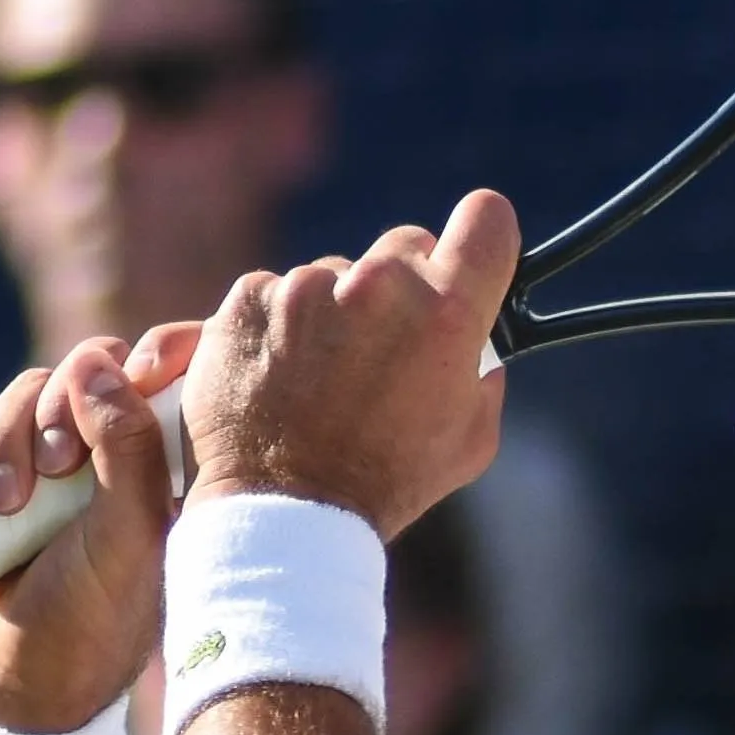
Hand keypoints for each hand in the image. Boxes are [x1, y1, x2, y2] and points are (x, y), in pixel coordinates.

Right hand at [0, 333, 186, 733]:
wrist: (9, 680)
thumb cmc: (88, 615)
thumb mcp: (127, 534)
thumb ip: (127, 447)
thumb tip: (98, 362)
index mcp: (160, 468)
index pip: (156, 376)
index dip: (138, 362)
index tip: (118, 385)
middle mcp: (106, 457)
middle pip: (80, 373)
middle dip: (54, 412)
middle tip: (52, 472)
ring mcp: (43, 462)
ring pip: (19, 393)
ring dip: (1, 440)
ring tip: (3, 506)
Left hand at [181, 189, 518, 537]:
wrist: (285, 514)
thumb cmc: (388, 484)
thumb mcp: (471, 439)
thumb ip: (483, 373)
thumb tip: (478, 342)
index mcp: (448, 313)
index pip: (487, 220)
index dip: (484, 235)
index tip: (472, 255)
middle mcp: (379, 286)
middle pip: (406, 246)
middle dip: (403, 288)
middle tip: (386, 349)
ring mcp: (306, 288)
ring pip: (335, 275)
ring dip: (334, 312)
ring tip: (322, 381)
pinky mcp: (247, 300)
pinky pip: (276, 293)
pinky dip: (278, 327)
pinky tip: (280, 378)